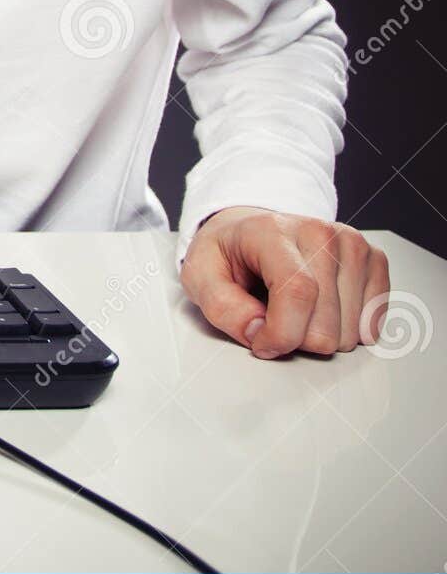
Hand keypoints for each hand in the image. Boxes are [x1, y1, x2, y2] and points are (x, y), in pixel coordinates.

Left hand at [181, 205, 390, 356]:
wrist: (249, 230)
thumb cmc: (228, 253)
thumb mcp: (200, 276)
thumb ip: (222, 308)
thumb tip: (258, 332)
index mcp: (272, 231)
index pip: (297, 292)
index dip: (281, 334)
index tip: (261, 343)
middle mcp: (319, 232)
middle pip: (326, 325)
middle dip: (295, 337)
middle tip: (271, 313)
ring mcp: (351, 244)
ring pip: (350, 332)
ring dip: (318, 332)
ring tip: (293, 304)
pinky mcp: (373, 259)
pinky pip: (372, 323)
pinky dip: (344, 327)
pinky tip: (321, 306)